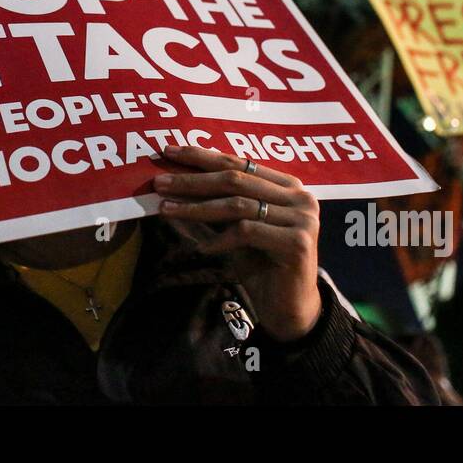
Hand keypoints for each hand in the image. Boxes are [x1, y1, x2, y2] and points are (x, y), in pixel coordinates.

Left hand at [153, 144, 321, 341]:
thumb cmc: (260, 264)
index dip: (203, 156)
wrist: (288, 309)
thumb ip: (220, 202)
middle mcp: (300, 196)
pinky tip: (203, 248)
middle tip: (160, 182)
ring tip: (167, 209)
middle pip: (236, 179)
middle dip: (193, 179)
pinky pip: (247, 232)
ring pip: (238, 204)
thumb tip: (177, 180)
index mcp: (287, 185)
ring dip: (197, 207)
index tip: (170, 153)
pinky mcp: (298, 243)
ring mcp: (302, 219)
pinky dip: (221, 239)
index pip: (240, 162)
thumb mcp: (237, 227)